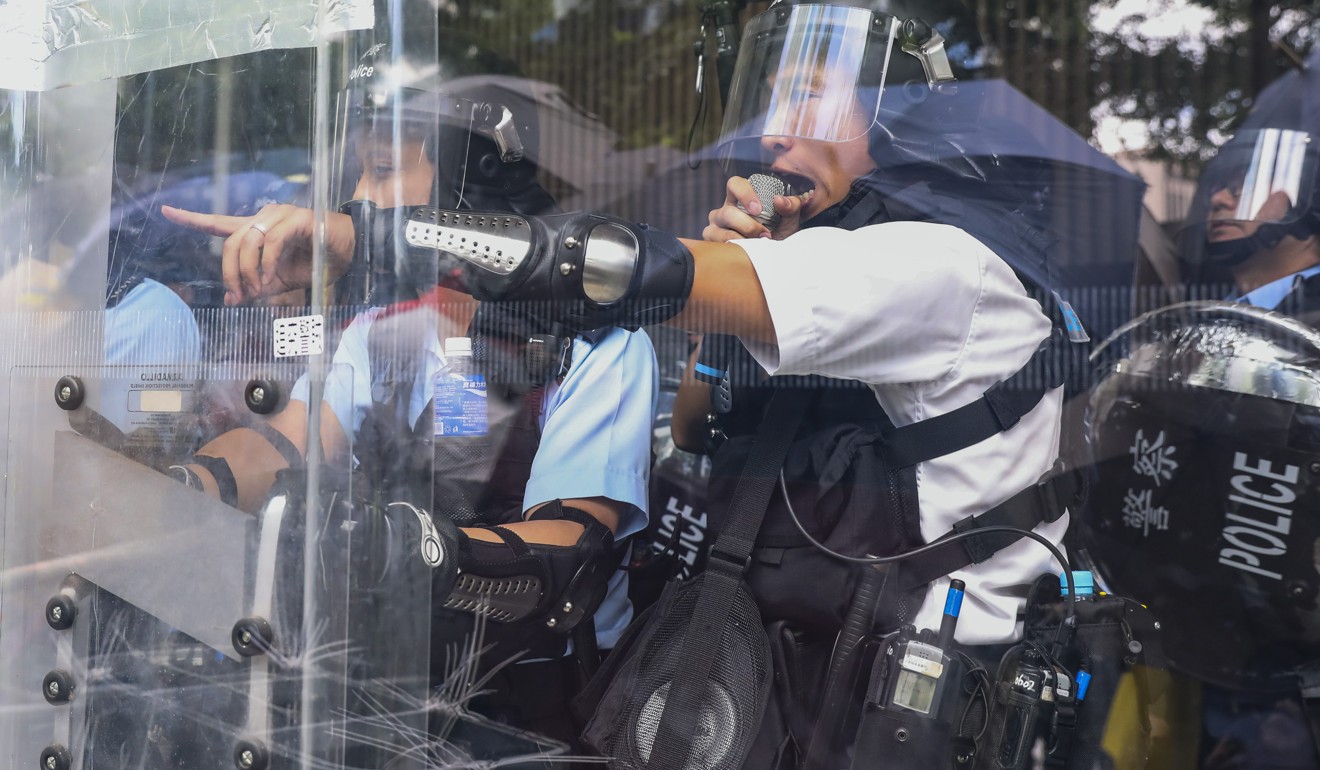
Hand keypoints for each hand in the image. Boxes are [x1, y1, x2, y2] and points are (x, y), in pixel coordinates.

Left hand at [161, 203, 354, 304]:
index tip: (165, 211)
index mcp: (257, 230)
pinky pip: (272, 242)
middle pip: (229, 242)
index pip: (218, 222)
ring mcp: (280, 216)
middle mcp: (264, 217)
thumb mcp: (282, 281)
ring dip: (248, 271)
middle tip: (239, 295)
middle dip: (229, 273)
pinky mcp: (298, 219)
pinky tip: (271, 277)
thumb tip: (233, 299)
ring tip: (258, 289)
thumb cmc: (317, 261)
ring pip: (247, 242)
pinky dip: (267, 263)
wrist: (351, 250)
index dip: (191, 218)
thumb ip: (257, 287)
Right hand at [702, 175, 810, 242]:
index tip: (758, 209)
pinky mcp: (712, 242)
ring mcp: (715, 227)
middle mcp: (724, 210)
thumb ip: (791, 206)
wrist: (774, 257)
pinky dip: (734, 249)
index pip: (734, 184)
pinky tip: (745, 252)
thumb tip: (780, 200)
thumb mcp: (789, 219)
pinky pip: (717, 245)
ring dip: (742, 240)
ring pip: (720, 231)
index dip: (744, 194)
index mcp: (740, 198)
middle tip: (764, 234)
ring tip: (757, 245)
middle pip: (727, 212)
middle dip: (747, 226)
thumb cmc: (778, 233)